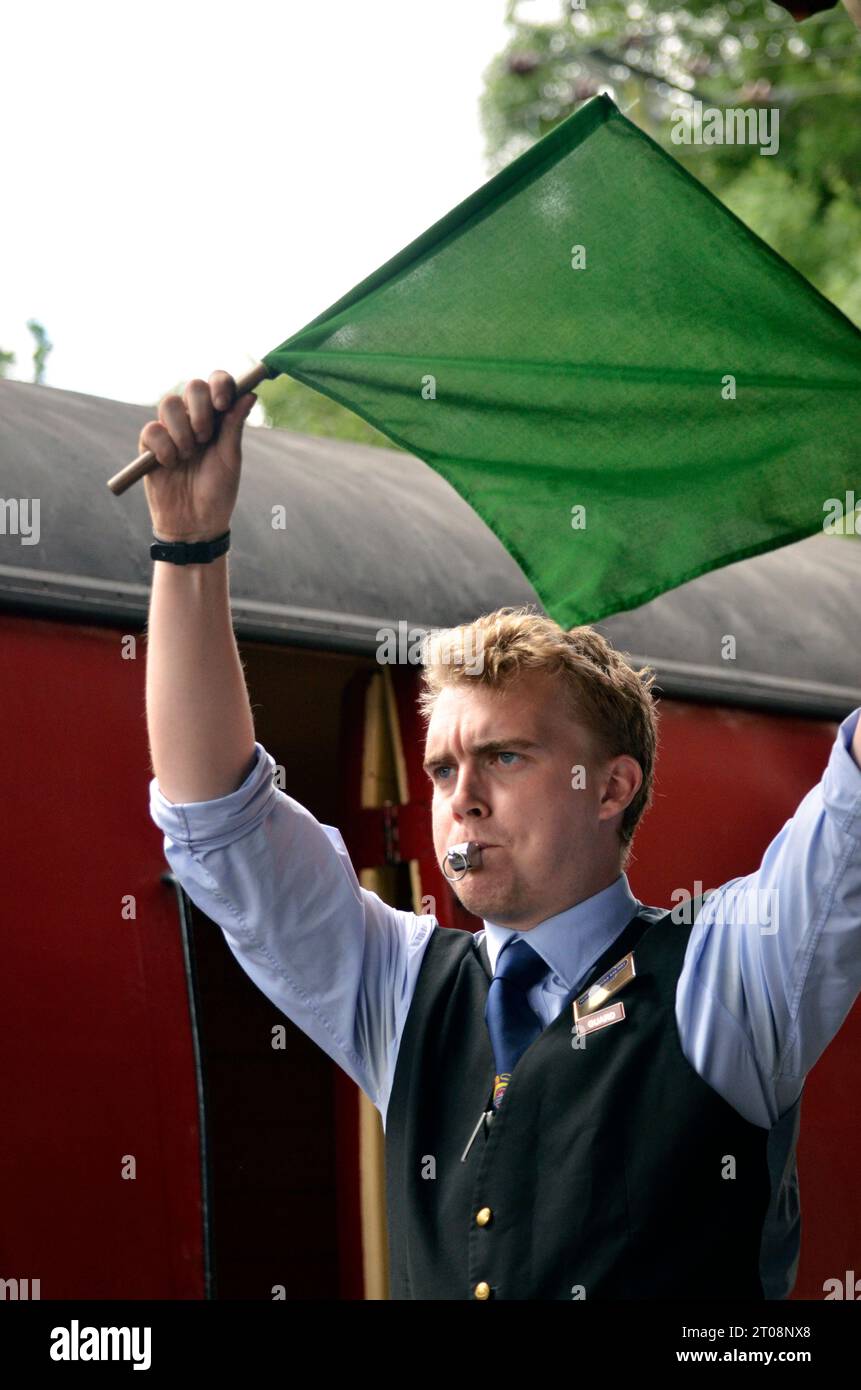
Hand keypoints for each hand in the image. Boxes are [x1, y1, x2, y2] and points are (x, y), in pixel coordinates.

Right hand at [141, 370, 255, 541]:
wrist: (195, 523)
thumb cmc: (217, 492)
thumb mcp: (230, 459)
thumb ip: (234, 425)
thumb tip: (251, 393)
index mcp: (217, 418)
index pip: (217, 383)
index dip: (220, 384)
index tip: (223, 403)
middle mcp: (193, 418)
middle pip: (193, 386)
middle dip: (200, 409)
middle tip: (205, 437)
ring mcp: (170, 430)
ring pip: (170, 404)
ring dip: (182, 430)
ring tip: (188, 456)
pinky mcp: (149, 445)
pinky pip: (152, 430)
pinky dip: (164, 447)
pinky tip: (170, 464)